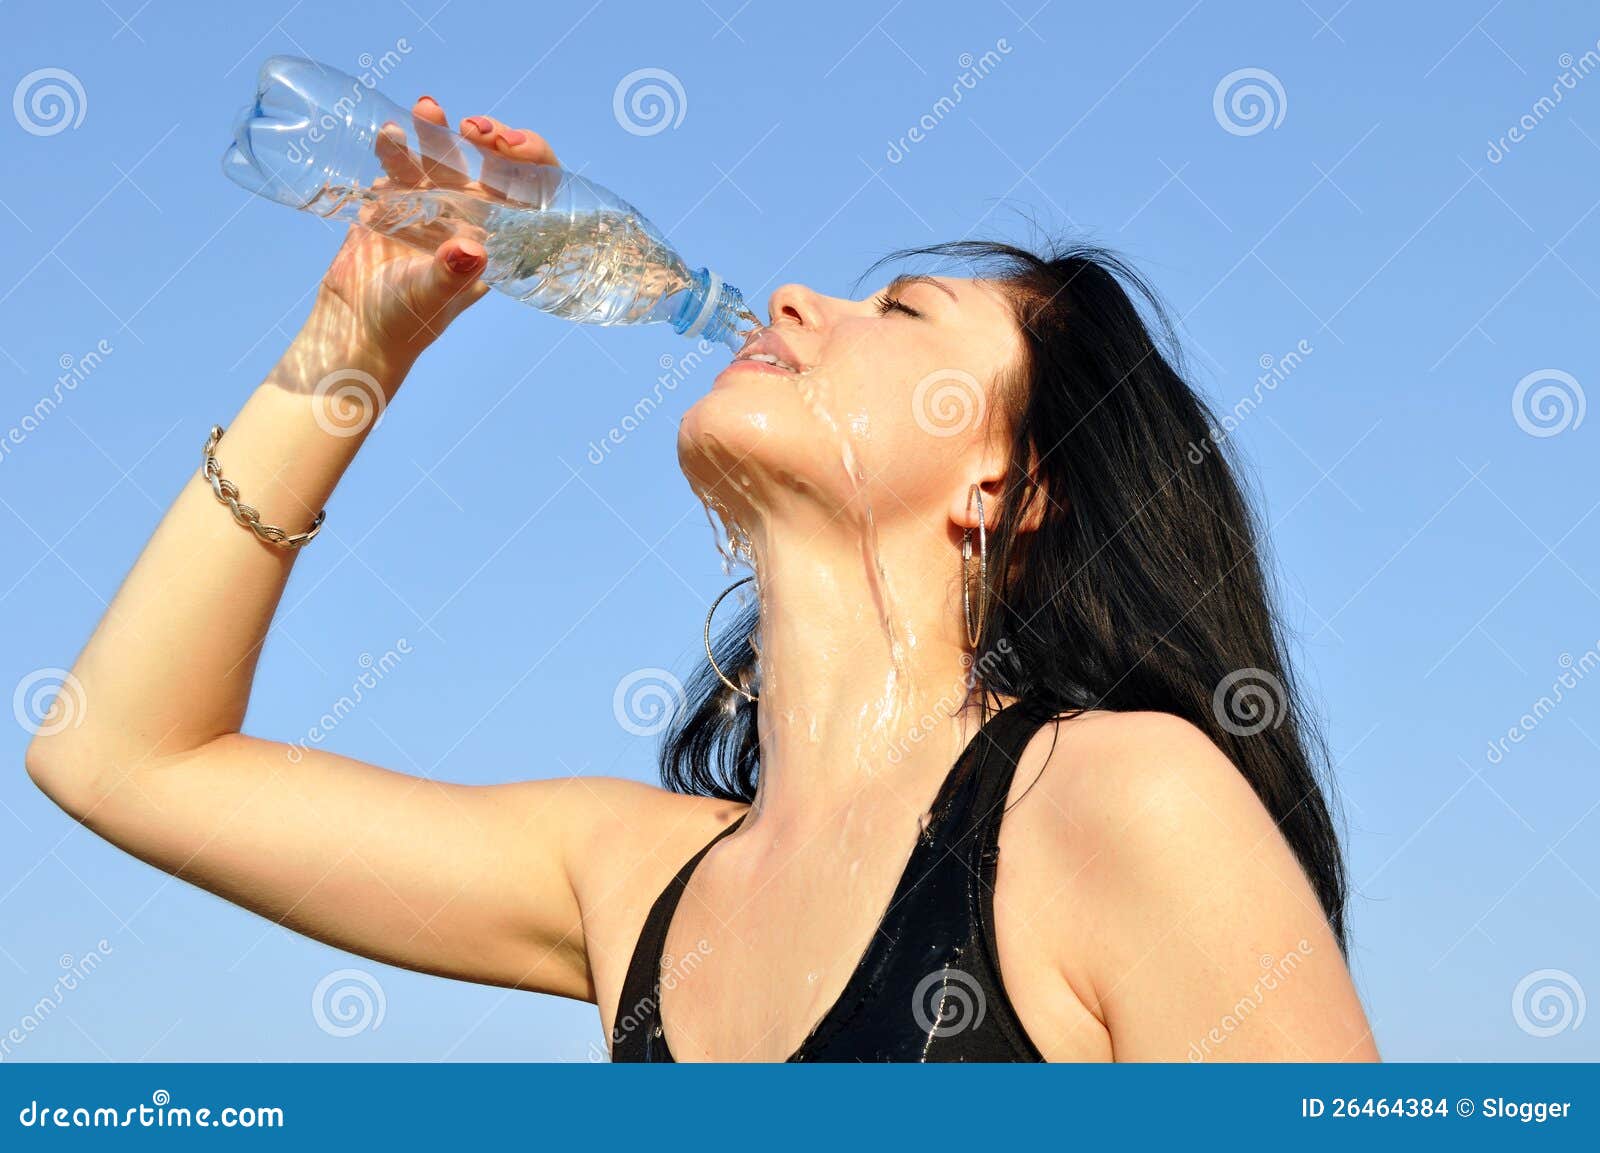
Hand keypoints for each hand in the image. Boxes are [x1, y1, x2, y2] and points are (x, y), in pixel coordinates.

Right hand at [290, 96, 561, 384]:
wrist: (354, 328)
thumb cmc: (404, 323)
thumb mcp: (429, 298)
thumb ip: (450, 274)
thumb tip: (472, 251)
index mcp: (492, 242)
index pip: (526, 195)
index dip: (528, 166)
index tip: (511, 147)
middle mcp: (465, 220)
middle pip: (485, 168)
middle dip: (484, 141)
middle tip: (472, 127)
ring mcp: (428, 208)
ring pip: (439, 161)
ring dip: (434, 134)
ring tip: (427, 109)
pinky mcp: (391, 203)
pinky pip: (397, 166)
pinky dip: (394, 149)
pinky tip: (390, 134)